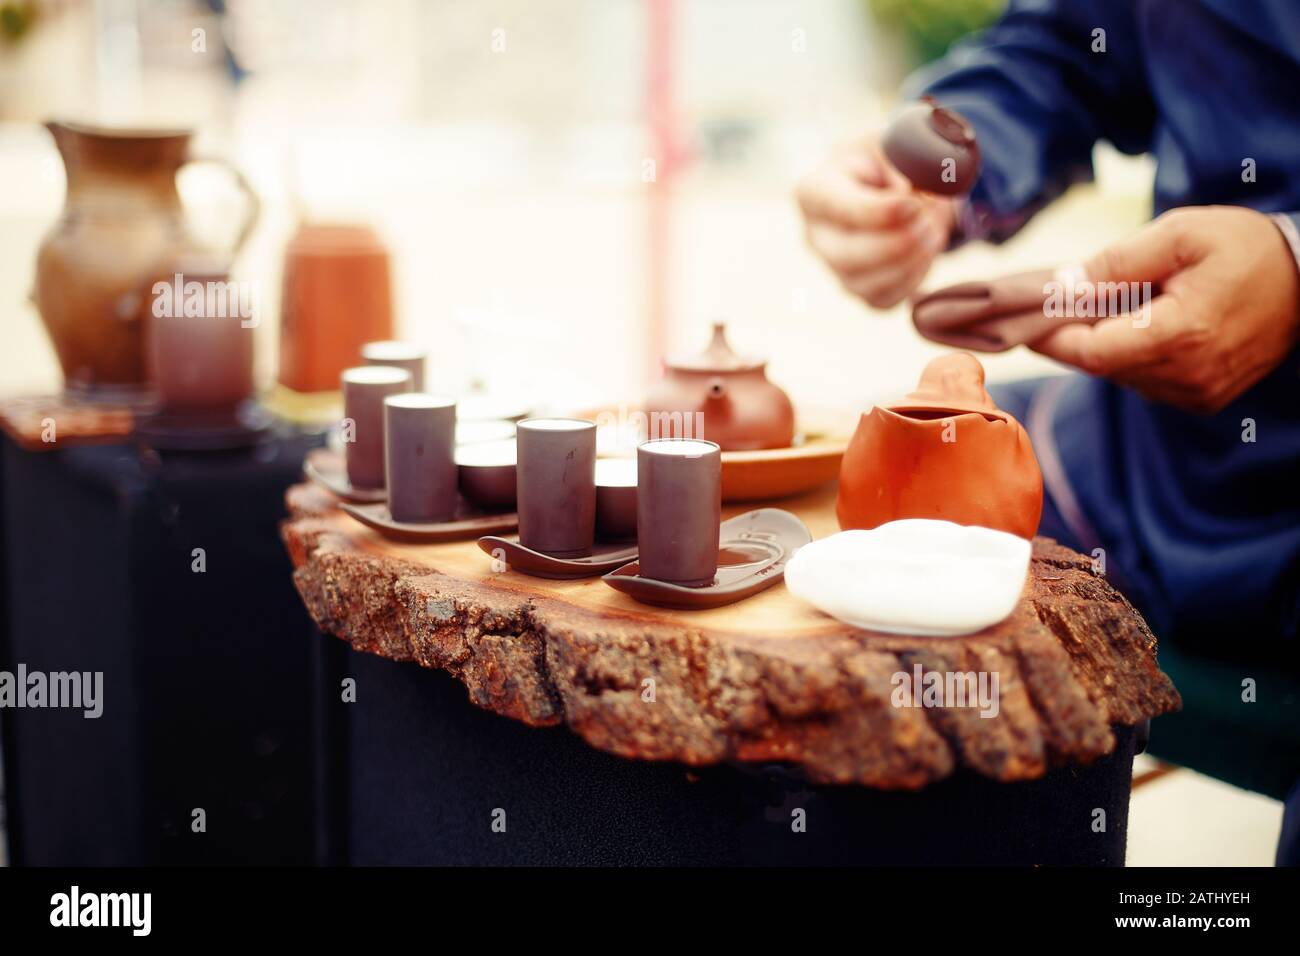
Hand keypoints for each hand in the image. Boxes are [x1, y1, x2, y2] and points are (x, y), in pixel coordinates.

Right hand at [796, 133, 956, 308]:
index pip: (838, 208)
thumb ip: (905, 164)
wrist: (885, 181)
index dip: (879, 211)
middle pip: (846, 255)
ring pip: (864, 284)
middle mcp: (815, 234)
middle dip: (895, 244)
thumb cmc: (885, 159)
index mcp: (814, 189)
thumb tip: (916, 200)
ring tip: (933, 231)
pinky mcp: (857, 288)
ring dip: (909, 262)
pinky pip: (883, 299)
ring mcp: (833, 266)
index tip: (913, 204)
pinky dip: (912, 280)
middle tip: (928, 222)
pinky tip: (926, 250)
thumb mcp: (893, 143)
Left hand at [1031, 206, 1299, 412]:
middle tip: (1054, 305)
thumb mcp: (1179, 235)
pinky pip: (1147, 380)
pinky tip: (1144, 323)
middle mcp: (1185, 376)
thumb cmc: (1245, 249)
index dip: (1050, 339)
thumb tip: (1062, 287)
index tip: (1021, 322)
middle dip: (1074, 336)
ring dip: (1105, 344)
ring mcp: (1196, 393)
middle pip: (1101, 365)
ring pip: (1121, 375)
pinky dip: (1133, 354)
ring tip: (1110, 305)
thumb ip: (1117, 263)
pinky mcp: (1203, 399)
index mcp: (1178, 336)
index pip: (1089, 353)